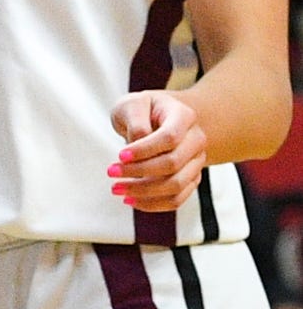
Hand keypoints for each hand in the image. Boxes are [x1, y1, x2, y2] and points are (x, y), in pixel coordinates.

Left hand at [108, 90, 207, 211]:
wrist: (160, 119)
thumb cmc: (142, 110)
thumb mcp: (133, 104)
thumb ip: (135, 121)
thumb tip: (136, 144)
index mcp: (184, 116)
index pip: (169, 137)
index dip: (145, 150)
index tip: (120, 156)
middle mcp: (196, 139)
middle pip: (173, 164)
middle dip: (139, 172)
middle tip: (111, 172)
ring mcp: (196, 161)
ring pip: (176, 185)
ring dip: (143, 192)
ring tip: (117, 189)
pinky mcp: (191, 180)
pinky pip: (176, 199)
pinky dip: (152, 204)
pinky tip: (130, 200)